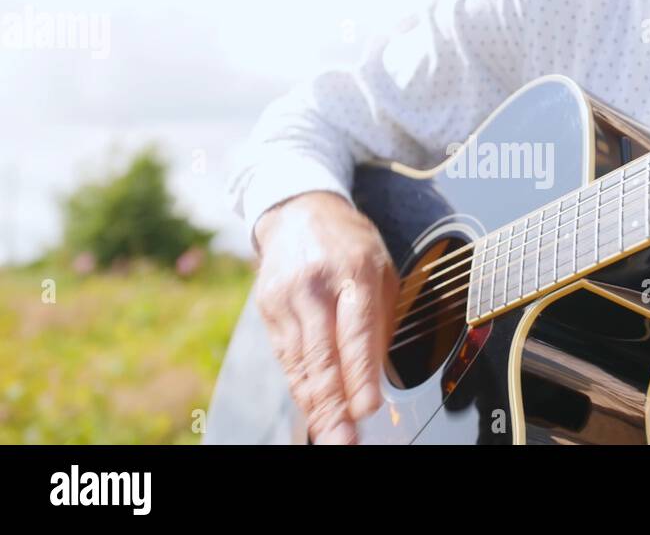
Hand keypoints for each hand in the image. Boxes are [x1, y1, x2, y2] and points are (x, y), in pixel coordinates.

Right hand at [253, 191, 397, 443]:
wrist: (299, 211)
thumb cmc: (351, 246)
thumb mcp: (382, 270)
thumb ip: (381, 320)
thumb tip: (379, 374)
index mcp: (353, 272)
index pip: (355, 331)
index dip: (358, 373)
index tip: (365, 408)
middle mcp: (314, 286)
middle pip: (322, 354)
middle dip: (333, 404)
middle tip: (343, 438)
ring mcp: (285, 297)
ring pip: (299, 362)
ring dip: (314, 405)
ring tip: (330, 435)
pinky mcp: (266, 308)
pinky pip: (285, 357)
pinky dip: (299, 387)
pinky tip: (311, 411)